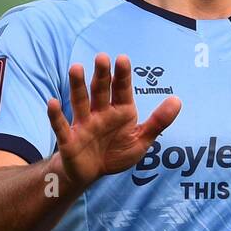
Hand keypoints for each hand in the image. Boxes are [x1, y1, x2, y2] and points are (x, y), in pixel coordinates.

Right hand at [47, 53, 180, 189]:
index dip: (122, 75)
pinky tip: (52, 102)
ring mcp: (83, 124)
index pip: (121, 89)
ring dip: (77, 86)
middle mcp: (100, 113)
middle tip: (102, 57)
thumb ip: (158, 122)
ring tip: (75, 68)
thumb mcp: (141, 140)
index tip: (123, 59)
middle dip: (101, 75)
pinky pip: (61, 126)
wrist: (92, 173)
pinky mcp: (69, 139)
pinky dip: (56, 115)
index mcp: (120, 111)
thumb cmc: (116, 153)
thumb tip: (178, 100)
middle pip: (100, 91)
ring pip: (80, 102)